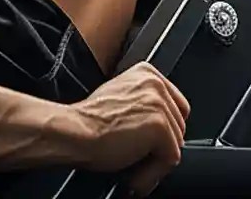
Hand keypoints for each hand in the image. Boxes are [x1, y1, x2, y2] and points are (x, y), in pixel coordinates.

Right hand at [69, 62, 189, 196]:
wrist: (73, 132)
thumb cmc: (87, 122)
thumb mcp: (119, 99)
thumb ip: (141, 104)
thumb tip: (154, 127)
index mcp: (147, 73)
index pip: (176, 106)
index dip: (166, 131)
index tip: (152, 145)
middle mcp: (156, 84)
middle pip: (178, 126)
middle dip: (160, 149)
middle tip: (138, 162)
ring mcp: (160, 104)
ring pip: (175, 145)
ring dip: (155, 164)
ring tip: (133, 170)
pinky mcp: (160, 126)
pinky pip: (170, 159)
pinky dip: (152, 175)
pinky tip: (134, 177)